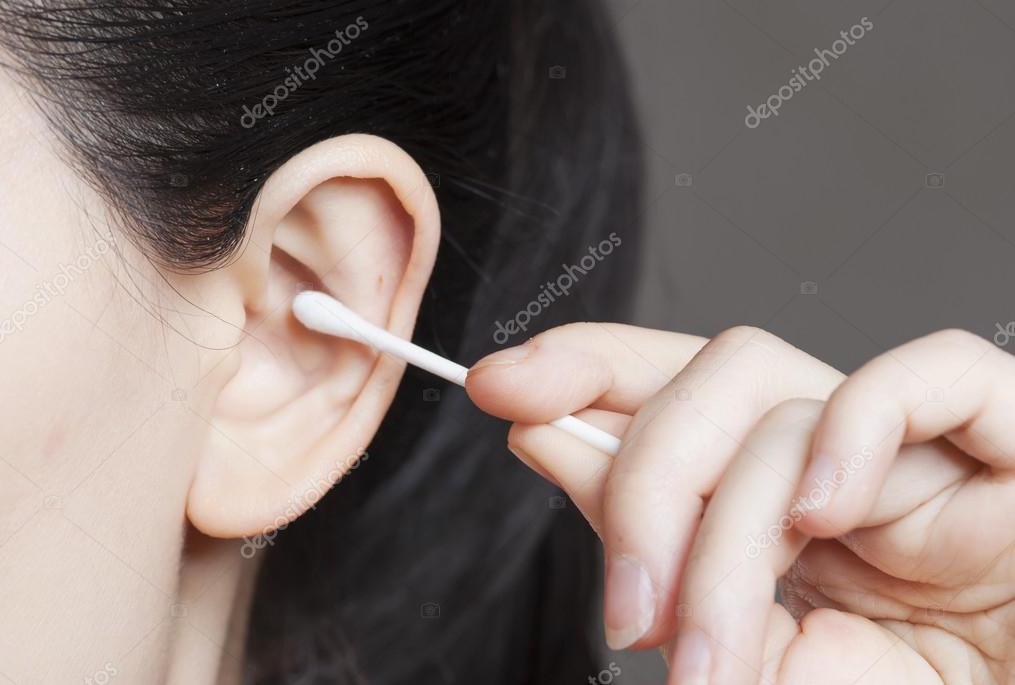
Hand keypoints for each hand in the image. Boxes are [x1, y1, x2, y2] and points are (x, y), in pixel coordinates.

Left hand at [467, 326, 1014, 683]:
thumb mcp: (741, 645)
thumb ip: (653, 550)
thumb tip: (549, 443)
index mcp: (773, 488)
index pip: (670, 384)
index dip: (582, 364)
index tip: (499, 387)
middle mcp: (835, 450)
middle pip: (712, 378)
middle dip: (641, 483)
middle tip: (625, 614)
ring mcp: (922, 446)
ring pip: (784, 400)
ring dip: (726, 528)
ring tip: (712, 650)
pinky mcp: (1009, 440)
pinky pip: (937, 375)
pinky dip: (860, 428)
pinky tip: (823, 514)